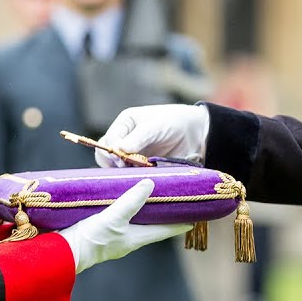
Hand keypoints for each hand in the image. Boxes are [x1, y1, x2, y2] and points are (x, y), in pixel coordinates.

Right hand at [58, 179, 190, 273]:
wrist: (61, 253)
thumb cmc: (91, 240)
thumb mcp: (114, 217)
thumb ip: (132, 201)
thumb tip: (150, 183)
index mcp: (136, 238)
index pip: (164, 230)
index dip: (179, 223)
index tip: (195, 216)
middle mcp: (128, 238)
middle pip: (152, 225)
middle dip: (162, 214)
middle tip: (173, 200)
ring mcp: (113, 236)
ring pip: (135, 221)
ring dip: (143, 210)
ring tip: (149, 195)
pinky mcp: (99, 231)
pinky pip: (118, 218)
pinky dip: (125, 208)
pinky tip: (119, 199)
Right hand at [94, 104, 208, 167]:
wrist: (196, 133)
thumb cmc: (174, 121)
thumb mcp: (156, 126)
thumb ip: (138, 138)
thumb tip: (118, 150)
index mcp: (124, 124)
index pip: (108, 140)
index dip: (112, 151)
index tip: (122, 159)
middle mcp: (124, 139)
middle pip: (106, 155)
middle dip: (113, 163)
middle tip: (127, 167)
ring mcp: (132, 155)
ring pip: (116, 168)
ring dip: (124, 172)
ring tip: (137, 173)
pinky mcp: (141, 168)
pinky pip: (131, 175)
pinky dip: (134, 178)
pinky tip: (142, 179)